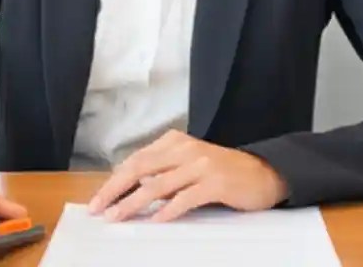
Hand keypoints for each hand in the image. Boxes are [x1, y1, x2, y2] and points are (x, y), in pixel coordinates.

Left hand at [87, 129, 288, 222]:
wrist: (264, 173)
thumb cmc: (223, 172)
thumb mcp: (189, 165)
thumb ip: (163, 173)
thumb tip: (131, 191)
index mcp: (175, 142)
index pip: (136, 160)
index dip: (114, 181)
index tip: (98, 200)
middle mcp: (185, 149)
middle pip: (140, 168)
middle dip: (115, 190)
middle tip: (99, 208)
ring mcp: (201, 165)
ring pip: (158, 184)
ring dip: (134, 202)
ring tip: (118, 216)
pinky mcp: (215, 182)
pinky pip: (185, 197)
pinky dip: (167, 210)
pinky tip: (155, 220)